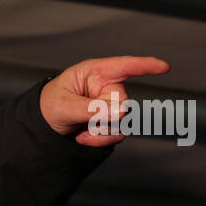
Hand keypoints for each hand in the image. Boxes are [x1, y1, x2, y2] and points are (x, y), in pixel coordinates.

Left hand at [40, 56, 170, 146]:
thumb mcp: (64, 106)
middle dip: (105, 116)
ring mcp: (109, 106)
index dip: (145, 66)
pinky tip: (82, 136)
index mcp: (93, 73)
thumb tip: (122, 111)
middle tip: (84, 120)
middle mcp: (105, 87)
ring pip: (122, 122)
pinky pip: (116, 134)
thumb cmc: (48, 106)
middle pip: (124, 102)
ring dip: (101, 131)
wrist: (41, 126)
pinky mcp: (109, 123)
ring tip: (79, 130)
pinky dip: (99, 140)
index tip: (164, 67)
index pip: (123, 66)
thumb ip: (92, 109)